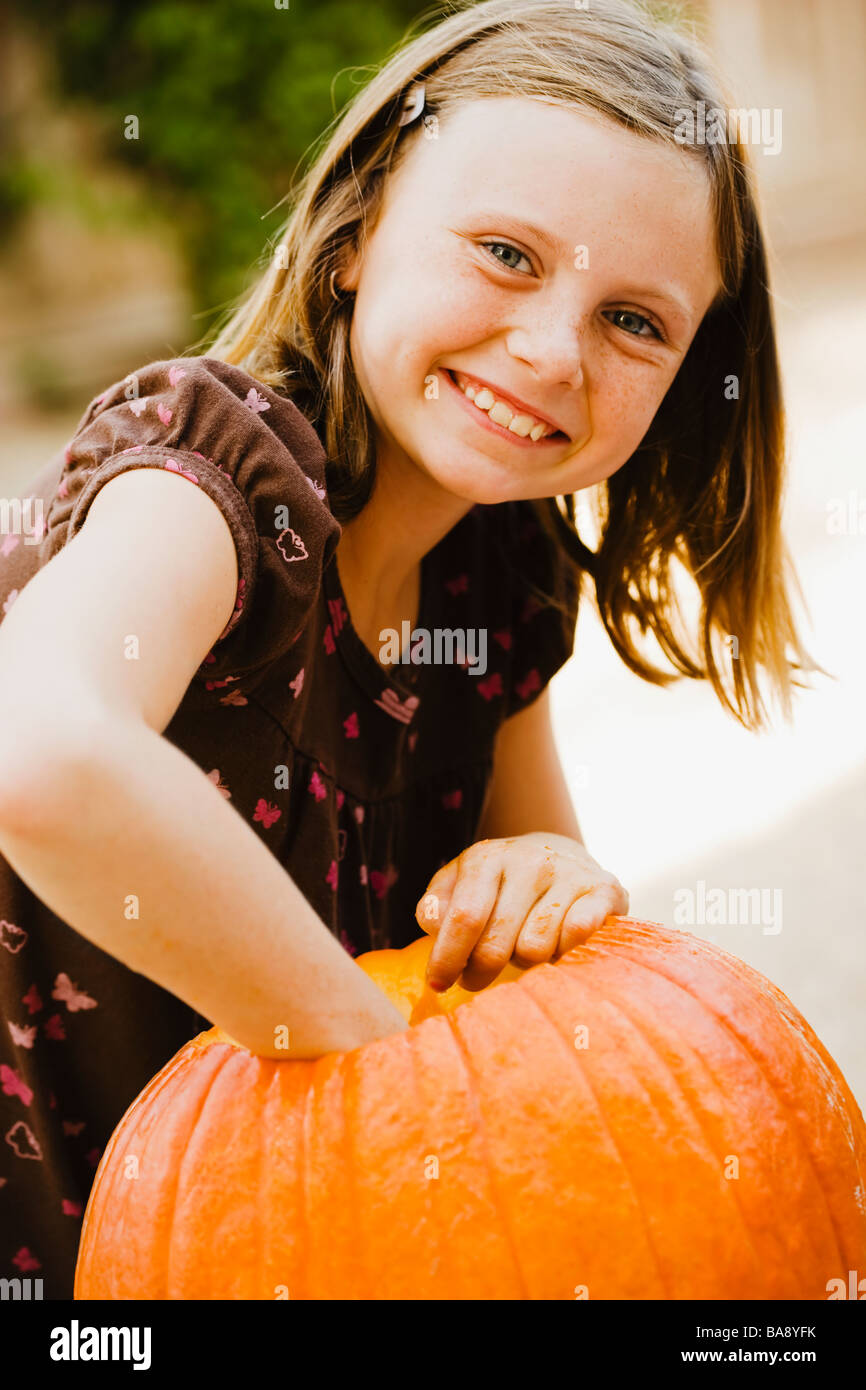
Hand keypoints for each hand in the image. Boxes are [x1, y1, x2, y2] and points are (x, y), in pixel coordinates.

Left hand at [415, 832, 627, 992]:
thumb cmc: (499, 884)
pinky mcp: (604, 889)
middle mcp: (529, 860)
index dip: (448, 957)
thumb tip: (433, 923)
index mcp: (487, 857)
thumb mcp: (459, 885)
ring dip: (524, 961)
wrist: (560, 855)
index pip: (465, 917)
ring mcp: (569, 873)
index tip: (437, 984)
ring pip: (535, 950)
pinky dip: (562, 952)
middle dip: (482, 971)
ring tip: (524, 945)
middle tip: (478, 975)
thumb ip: (435, 905)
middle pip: (497, 943)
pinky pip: (576, 938)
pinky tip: (557, 943)